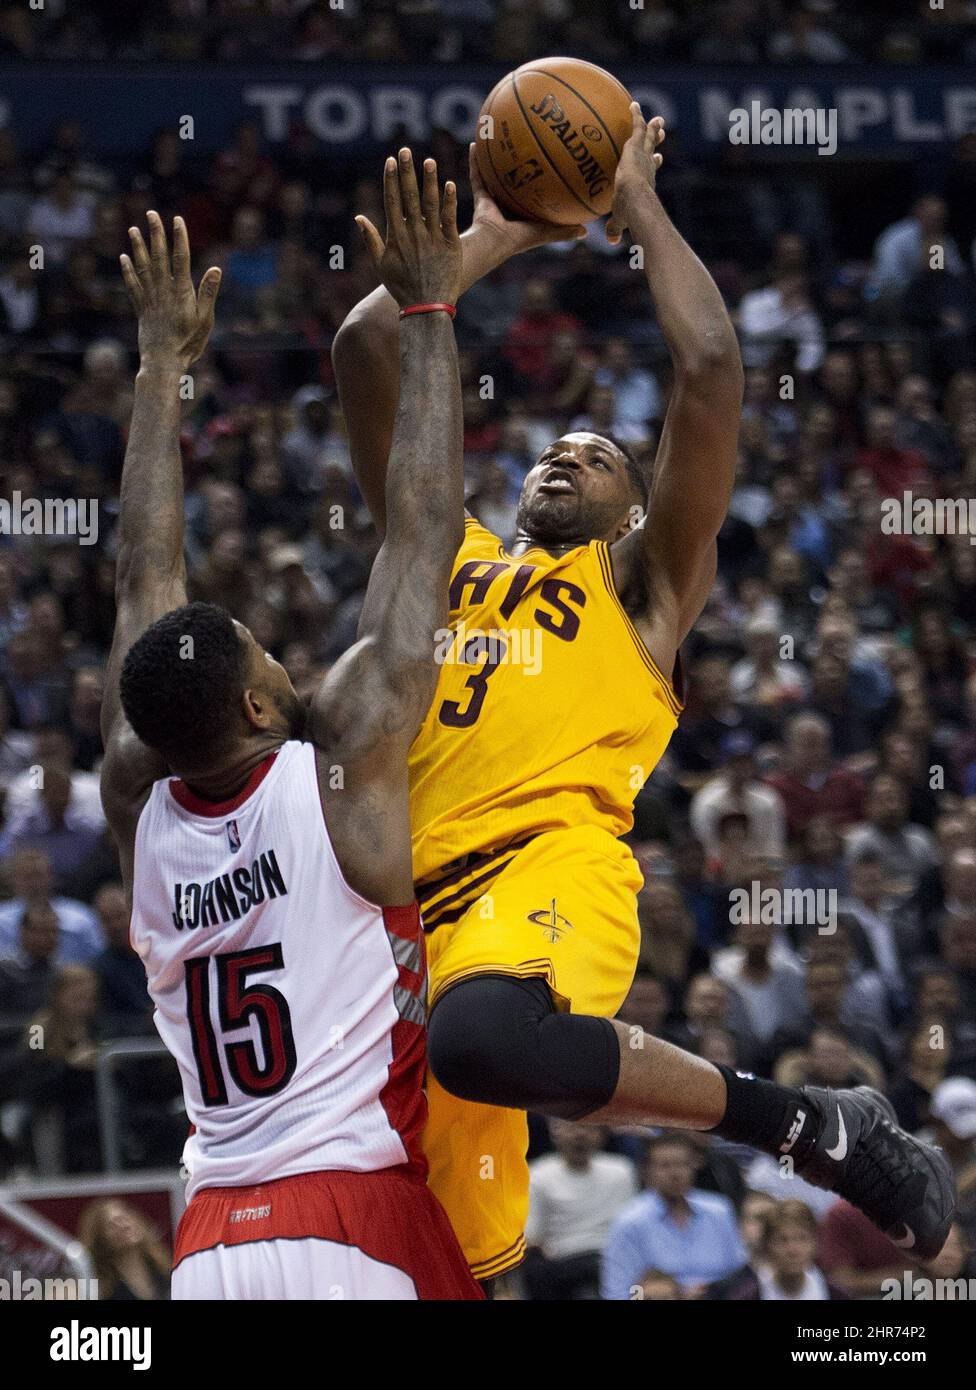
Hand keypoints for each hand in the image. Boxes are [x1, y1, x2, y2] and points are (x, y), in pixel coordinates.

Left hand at [120, 212, 220, 370]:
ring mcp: (150, 299)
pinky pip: (132, 286)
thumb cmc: (188, 343)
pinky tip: (124, 257)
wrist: (164, 361)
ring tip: (133, 228)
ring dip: (138, 247)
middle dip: (156, 234)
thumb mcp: (205, 320)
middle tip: (151, 213)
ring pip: (143, 267)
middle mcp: (163, 291)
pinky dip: (128, 271)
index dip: (179, 238)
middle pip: (159, 257)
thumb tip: (216, 269)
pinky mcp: (141, 309)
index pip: (181, 258)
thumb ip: (208, 293)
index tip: (177, 219)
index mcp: (182, 292)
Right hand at [356, 149, 461, 308]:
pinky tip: (450, 184)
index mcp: (396, 237)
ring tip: (429, 161)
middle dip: (407, 172)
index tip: (391, 160)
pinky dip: (449, 202)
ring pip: (430, 204)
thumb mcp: (381, 265)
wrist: (427, 308)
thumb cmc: (402, 288)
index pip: (392, 201)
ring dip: (429, 181)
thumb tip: (358, 217)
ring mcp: (433, 238)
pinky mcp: (450, 245)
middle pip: (409, 197)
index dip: (391, 179)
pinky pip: (449, 219)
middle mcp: (413, 234)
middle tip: (406, 150)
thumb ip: (371, 239)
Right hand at [468, 144, 584, 254]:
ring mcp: (492, 201)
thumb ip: (564, 231)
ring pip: (492, 176)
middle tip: (519, 145)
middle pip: (512, 182)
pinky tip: (475, 143)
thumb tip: (587, 232)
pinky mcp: (479, 197)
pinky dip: (474, 161)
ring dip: (492, 159)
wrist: (495, 242)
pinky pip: (477, 176)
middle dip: (515, 166)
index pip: (530, 196)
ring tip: (494, 138)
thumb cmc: (521, 238)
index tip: (541, 165)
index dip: (535, 183)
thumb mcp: (547, 231)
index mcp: (522, 215)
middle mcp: (507, 207)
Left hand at [606, 104, 665, 245]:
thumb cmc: (629, 214)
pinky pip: (636, 125)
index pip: (651, 171)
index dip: (654, 164)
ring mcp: (643, 155)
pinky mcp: (637, 145)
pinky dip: (635, 114)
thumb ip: (615, 229)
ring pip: (649, 136)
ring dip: (652, 126)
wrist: (635, 200)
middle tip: (660, 130)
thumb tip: (611, 241)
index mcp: (646, 181)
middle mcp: (648, 166)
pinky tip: (632, 103)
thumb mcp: (621, 221)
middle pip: (653, 149)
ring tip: (656, 117)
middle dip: (656, 139)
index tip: (657, 159)